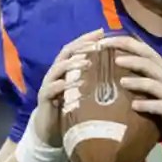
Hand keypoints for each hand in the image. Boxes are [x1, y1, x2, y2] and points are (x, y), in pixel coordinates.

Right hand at [30, 29, 105, 146]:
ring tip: (87, 62)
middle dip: (81, 46)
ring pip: (58, 69)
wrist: (49, 130)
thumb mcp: (83, 92)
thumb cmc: (70, 109)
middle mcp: (56, 73)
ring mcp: (48, 84)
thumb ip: (93, 80)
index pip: (75, 48)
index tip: (102, 32)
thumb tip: (118, 70)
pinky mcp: (44, 99)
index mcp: (65, 69)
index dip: (87, 39)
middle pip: (66, 53)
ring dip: (72, 64)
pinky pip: (51, 89)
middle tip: (97, 45)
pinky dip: (60, 85)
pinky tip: (70, 84)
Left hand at [103, 35, 161, 149]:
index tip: (105, 42)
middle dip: (132, 59)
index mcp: (160, 69)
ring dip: (138, 82)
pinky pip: (159, 106)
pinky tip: (134, 106)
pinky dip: (147, 105)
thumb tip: (111, 64)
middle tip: (114, 58)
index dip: (126, 43)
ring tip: (121, 82)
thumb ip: (138, 75)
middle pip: (150, 62)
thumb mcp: (152, 87)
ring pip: (154, 83)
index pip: (144, 49)